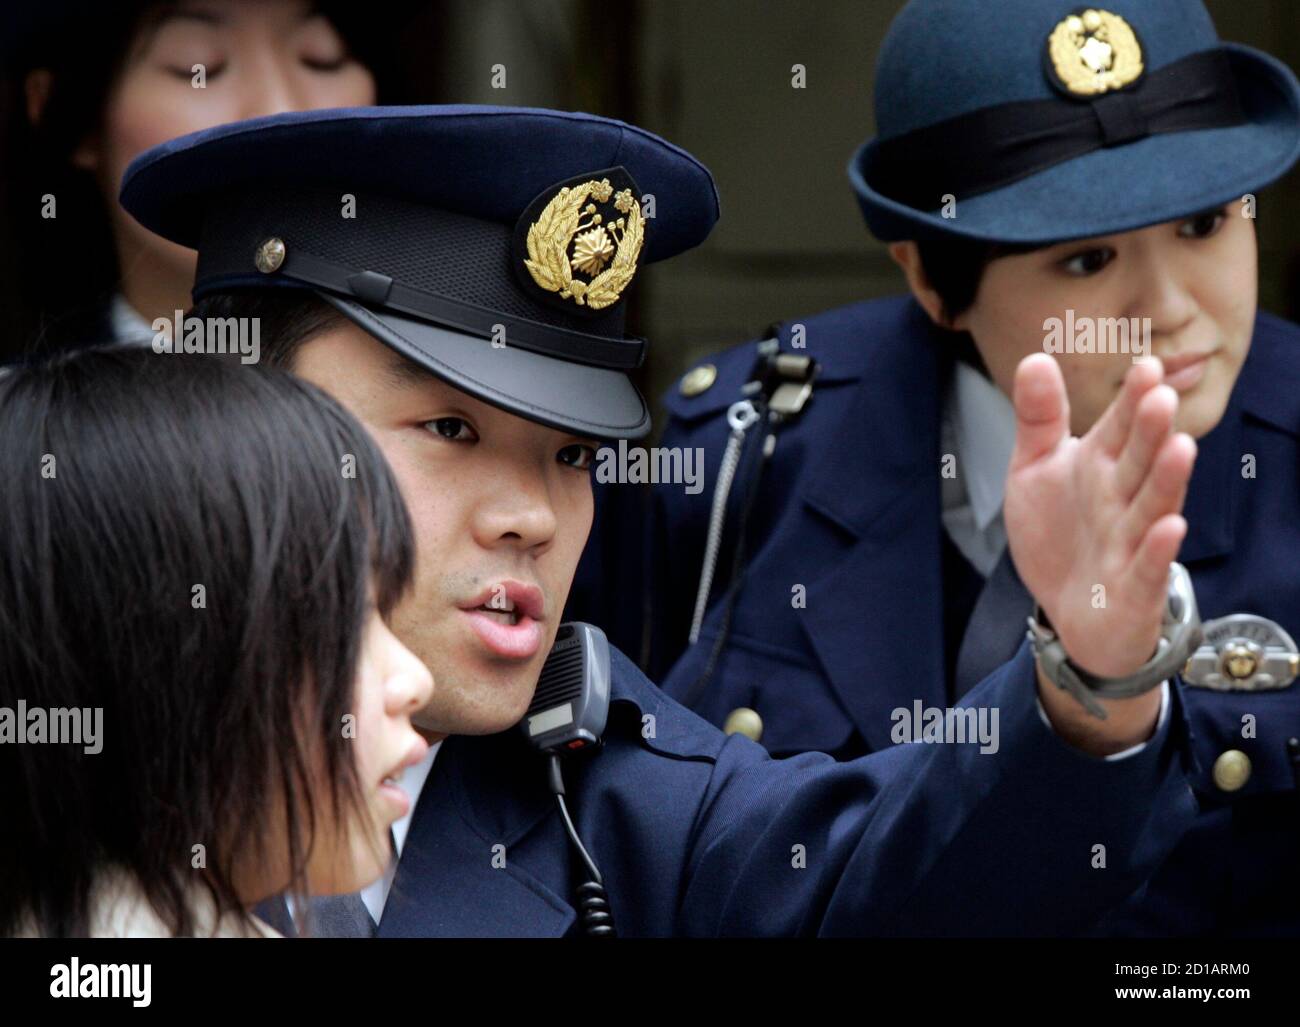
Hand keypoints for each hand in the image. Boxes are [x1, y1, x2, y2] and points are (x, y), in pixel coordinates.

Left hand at [1004, 356, 1195, 747]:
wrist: (1068, 607)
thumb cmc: (1058, 531)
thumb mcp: (1034, 469)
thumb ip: (1038, 418)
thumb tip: (1034, 357)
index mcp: (1100, 464)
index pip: (1119, 427)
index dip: (1131, 400)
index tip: (1144, 367)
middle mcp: (1121, 497)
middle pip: (1140, 461)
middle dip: (1150, 432)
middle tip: (1160, 396)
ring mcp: (1131, 540)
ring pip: (1152, 506)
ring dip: (1167, 479)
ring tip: (1180, 447)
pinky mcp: (1133, 584)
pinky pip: (1148, 564)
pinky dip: (1157, 547)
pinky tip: (1170, 526)